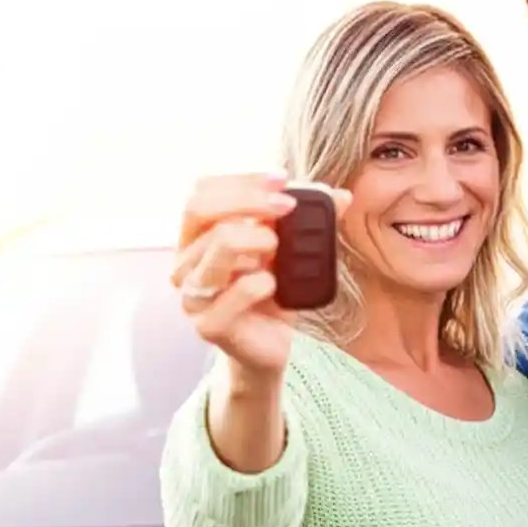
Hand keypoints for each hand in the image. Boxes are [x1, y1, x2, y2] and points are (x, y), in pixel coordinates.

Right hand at [171, 173, 350, 375]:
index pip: (202, 192)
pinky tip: (275, 288)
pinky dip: (266, 282)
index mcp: (195, 239)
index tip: (282, 179)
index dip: (241, 180)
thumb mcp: (289, 249)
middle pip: (200, 209)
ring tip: (278, 253)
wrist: (273, 347)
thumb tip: (342, 196)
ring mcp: (192, 294)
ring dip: (260, 239)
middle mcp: (185, 263)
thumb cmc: (272, 293)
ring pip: (220, 243)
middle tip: (287, 207)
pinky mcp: (208, 324)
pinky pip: (240, 288)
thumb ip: (308, 221)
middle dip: (249, 200)